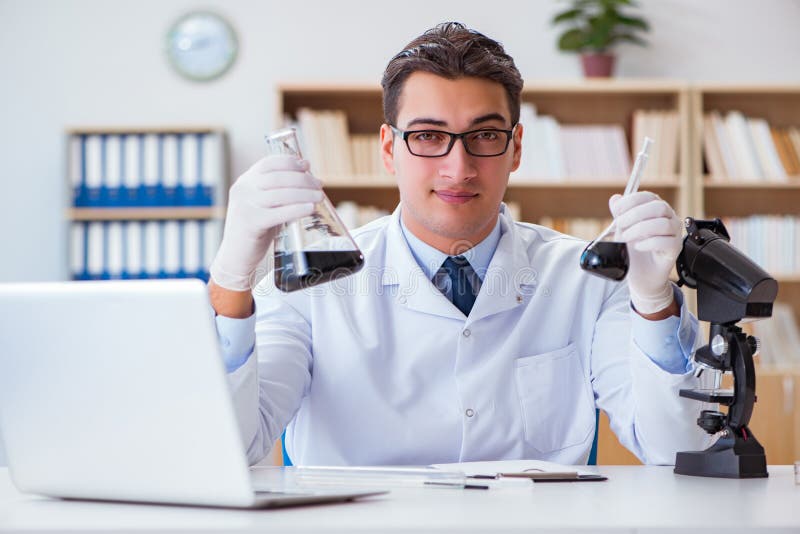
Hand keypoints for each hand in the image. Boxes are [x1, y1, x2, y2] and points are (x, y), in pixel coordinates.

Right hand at [209, 155, 322, 290]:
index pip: (268, 163)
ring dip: (304, 193)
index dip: (290, 162)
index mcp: (245, 182)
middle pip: (278, 177)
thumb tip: (308, 180)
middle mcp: (243, 190)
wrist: (236, 256)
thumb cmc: (255, 230)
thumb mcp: (263, 205)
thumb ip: (278, 192)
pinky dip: (297, 209)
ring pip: (281, 194)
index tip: (307, 166)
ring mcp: (245, 206)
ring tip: (319, 197)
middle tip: (319, 185)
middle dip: (302, 179)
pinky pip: (279, 213)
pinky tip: (310, 209)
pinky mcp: (251, 223)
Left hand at [609, 191, 682, 314]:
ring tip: (626, 237)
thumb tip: (614, 199)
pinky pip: (667, 241)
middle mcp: (669, 218)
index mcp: (656, 209)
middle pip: (659, 207)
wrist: (641, 275)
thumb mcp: (623, 229)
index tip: (617, 211)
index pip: (648, 196)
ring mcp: (675, 233)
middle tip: (620, 225)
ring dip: (640, 229)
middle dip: (636, 214)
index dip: (632, 201)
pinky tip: (638, 247)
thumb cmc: (634, 251)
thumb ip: (620, 214)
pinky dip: (649, 243)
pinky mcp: (675, 249)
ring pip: (664, 223)